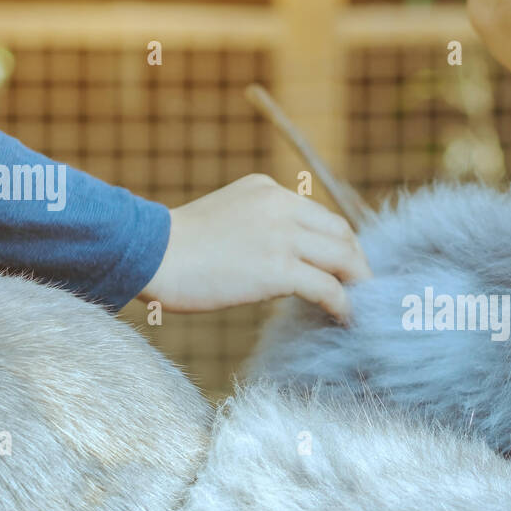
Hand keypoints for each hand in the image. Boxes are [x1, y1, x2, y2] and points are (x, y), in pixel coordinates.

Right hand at [139, 174, 370, 321]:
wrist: (149, 254)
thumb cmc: (178, 247)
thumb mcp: (226, 217)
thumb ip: (258, 226)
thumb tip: (283, 259)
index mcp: (268, 190)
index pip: (322, 216)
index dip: (340, 244)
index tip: (344, 268)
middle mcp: (281, 205)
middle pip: (342, 234)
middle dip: (357, 263)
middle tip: (361, 290)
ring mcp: (282, 236)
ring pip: (344, 259)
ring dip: (358, 285)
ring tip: (362, 307)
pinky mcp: (278, 268)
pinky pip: (328, 288)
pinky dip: (344, 306)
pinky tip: (345, 320)